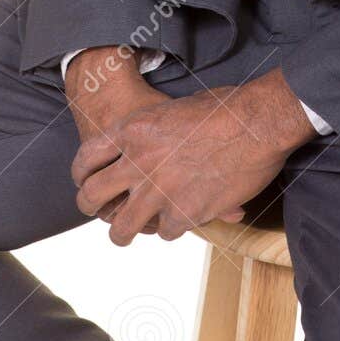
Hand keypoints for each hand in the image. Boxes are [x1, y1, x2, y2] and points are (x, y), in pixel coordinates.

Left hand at [63, 45, 242, 232]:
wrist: (258, 124)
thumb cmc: (225, 108)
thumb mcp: (176, 108)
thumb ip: (154, 132)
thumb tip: (151, 146)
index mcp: (133, 128)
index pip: (86, 158)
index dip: (81, 174)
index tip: (85, 182)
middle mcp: (138, 160)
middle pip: (92, 196)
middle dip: (90, 206)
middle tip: (99, 210)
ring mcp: (158, 190)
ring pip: (123, 227)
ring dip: (125, 231)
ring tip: (129, 232)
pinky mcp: (182, 213)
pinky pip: (164, 232)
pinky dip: (171, 227)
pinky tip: (181, 217)